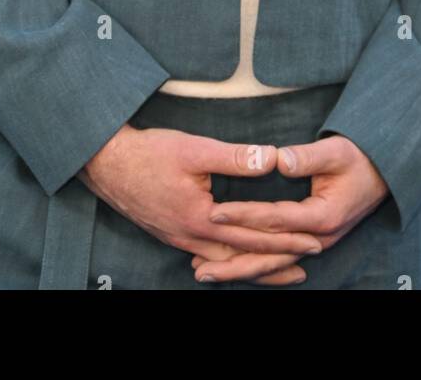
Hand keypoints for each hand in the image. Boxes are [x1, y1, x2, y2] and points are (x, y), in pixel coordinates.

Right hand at [77, 126, 323, 266]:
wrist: (107, 164)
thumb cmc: (149, 153)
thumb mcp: (195, 150)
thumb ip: (235, 157)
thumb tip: (272, 158)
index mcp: (202, 219)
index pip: (254, 234)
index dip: (286, 237)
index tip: (314, 239)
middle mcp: (193, 238)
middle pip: (244, 257)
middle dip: (278, 260)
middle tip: (309, 261)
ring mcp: (181, 240)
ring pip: (227, 261)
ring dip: (256, 265)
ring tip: (282, 271)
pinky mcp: (173, 235)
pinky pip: (209, 256)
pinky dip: (230, 261)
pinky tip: (236, 261)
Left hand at [189, 133, 389, 284]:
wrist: (381, 174)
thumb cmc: (358, 159)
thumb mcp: (336, 152)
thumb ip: (307, 157)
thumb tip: (278, 159)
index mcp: (322, 217)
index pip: (274, 219)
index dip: (243, 215)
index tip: (214, 212)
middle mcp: (318, 238)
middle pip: (269, 256)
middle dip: (233, 262)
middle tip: (199, 267)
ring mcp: (315, 244)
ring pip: (272, 264)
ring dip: (239, 270)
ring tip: (205, 273)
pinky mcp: (310, 242)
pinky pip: (278, 259)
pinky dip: (255, 266)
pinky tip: (232, 267)